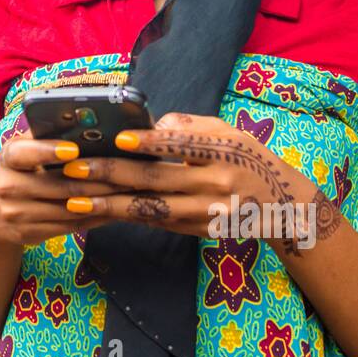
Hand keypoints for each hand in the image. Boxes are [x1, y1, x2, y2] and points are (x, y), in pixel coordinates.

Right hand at [0, 130, 123, 248]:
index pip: (25, 153)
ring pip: (68, 209)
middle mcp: (6, 186)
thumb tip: (83, 122)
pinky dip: (93, 219)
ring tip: (126, 192)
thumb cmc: (17, 172)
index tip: (74, 149)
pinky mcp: (27, 235)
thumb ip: (44, 136)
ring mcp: (15, 214)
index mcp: (7, 158)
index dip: (48, 151)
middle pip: (58, 185)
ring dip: (101, 201)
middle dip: (96, 180)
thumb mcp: (21, 151)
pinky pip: (68, 227)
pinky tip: (111, 211)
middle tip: (124, 173)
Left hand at [60, 113, 331, 251]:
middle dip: (111, 174)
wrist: (283, 205)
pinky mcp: (199, 230)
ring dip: (110, 204)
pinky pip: (157, 223)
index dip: (151, 143)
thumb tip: (152, 126)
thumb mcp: (228, 132)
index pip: (183, 145)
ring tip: (75, 200)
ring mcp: (206, 211)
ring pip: (151, 208)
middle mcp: (216, 183)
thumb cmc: (248, 157)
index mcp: (223, 151)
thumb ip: (190, 127)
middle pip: (157, 179)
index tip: (118, 139)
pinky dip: (127, 216)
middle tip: (74, 169)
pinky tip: (99, 211)